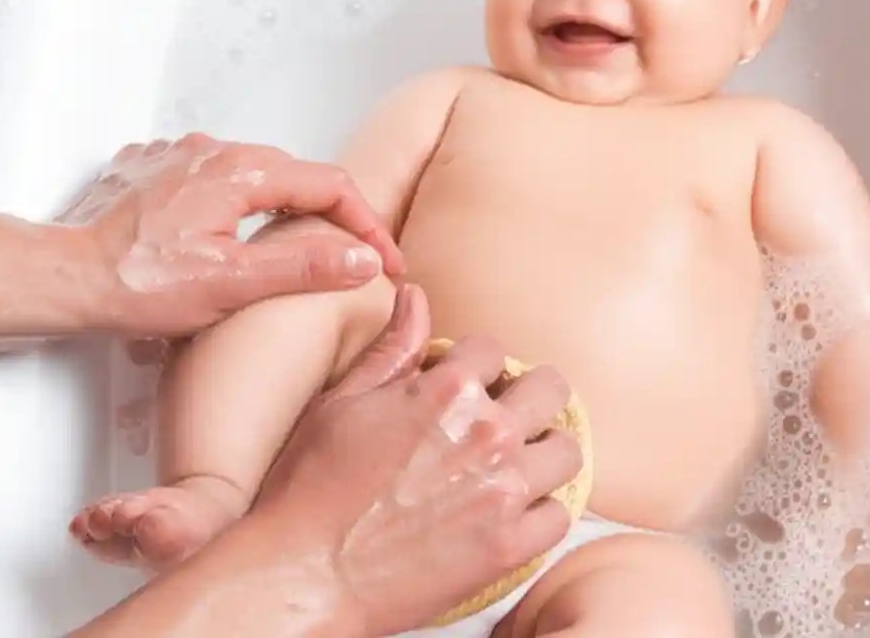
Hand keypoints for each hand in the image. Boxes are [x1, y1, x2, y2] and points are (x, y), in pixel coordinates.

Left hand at [60, 133, 405, 335]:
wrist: (62, 277)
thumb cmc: (136, 284)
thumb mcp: (233, 284)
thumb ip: (305, 267)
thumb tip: (362, 258)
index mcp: (240, 171)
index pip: (330, 186)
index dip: (367, 224)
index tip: (385, 260)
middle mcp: (213, 151)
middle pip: (297, 176)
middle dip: (333, 216)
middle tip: (354, 258)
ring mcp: (180, 158)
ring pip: (256, 176)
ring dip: (286, 208)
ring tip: (299, 247)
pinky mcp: (154, 172)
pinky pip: (215, 178)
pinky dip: (238, 203)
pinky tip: (234, 232)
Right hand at [256, 285, 582, 634]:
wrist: (302, 574)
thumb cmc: (309, 487)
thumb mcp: (341, 402)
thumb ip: (391, 349)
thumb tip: (415, 295)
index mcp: (447, 390)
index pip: (493, 350)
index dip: (474, 366)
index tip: (462, 386)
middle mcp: (487, 434)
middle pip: (550, 389)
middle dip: (526, 395)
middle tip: (502, 417)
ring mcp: (504, 491)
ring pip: (567, 452)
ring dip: (543, 452)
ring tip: (514, 463)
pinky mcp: (509, 547)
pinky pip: (559, 517)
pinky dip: (540, 512)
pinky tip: (511, 512)